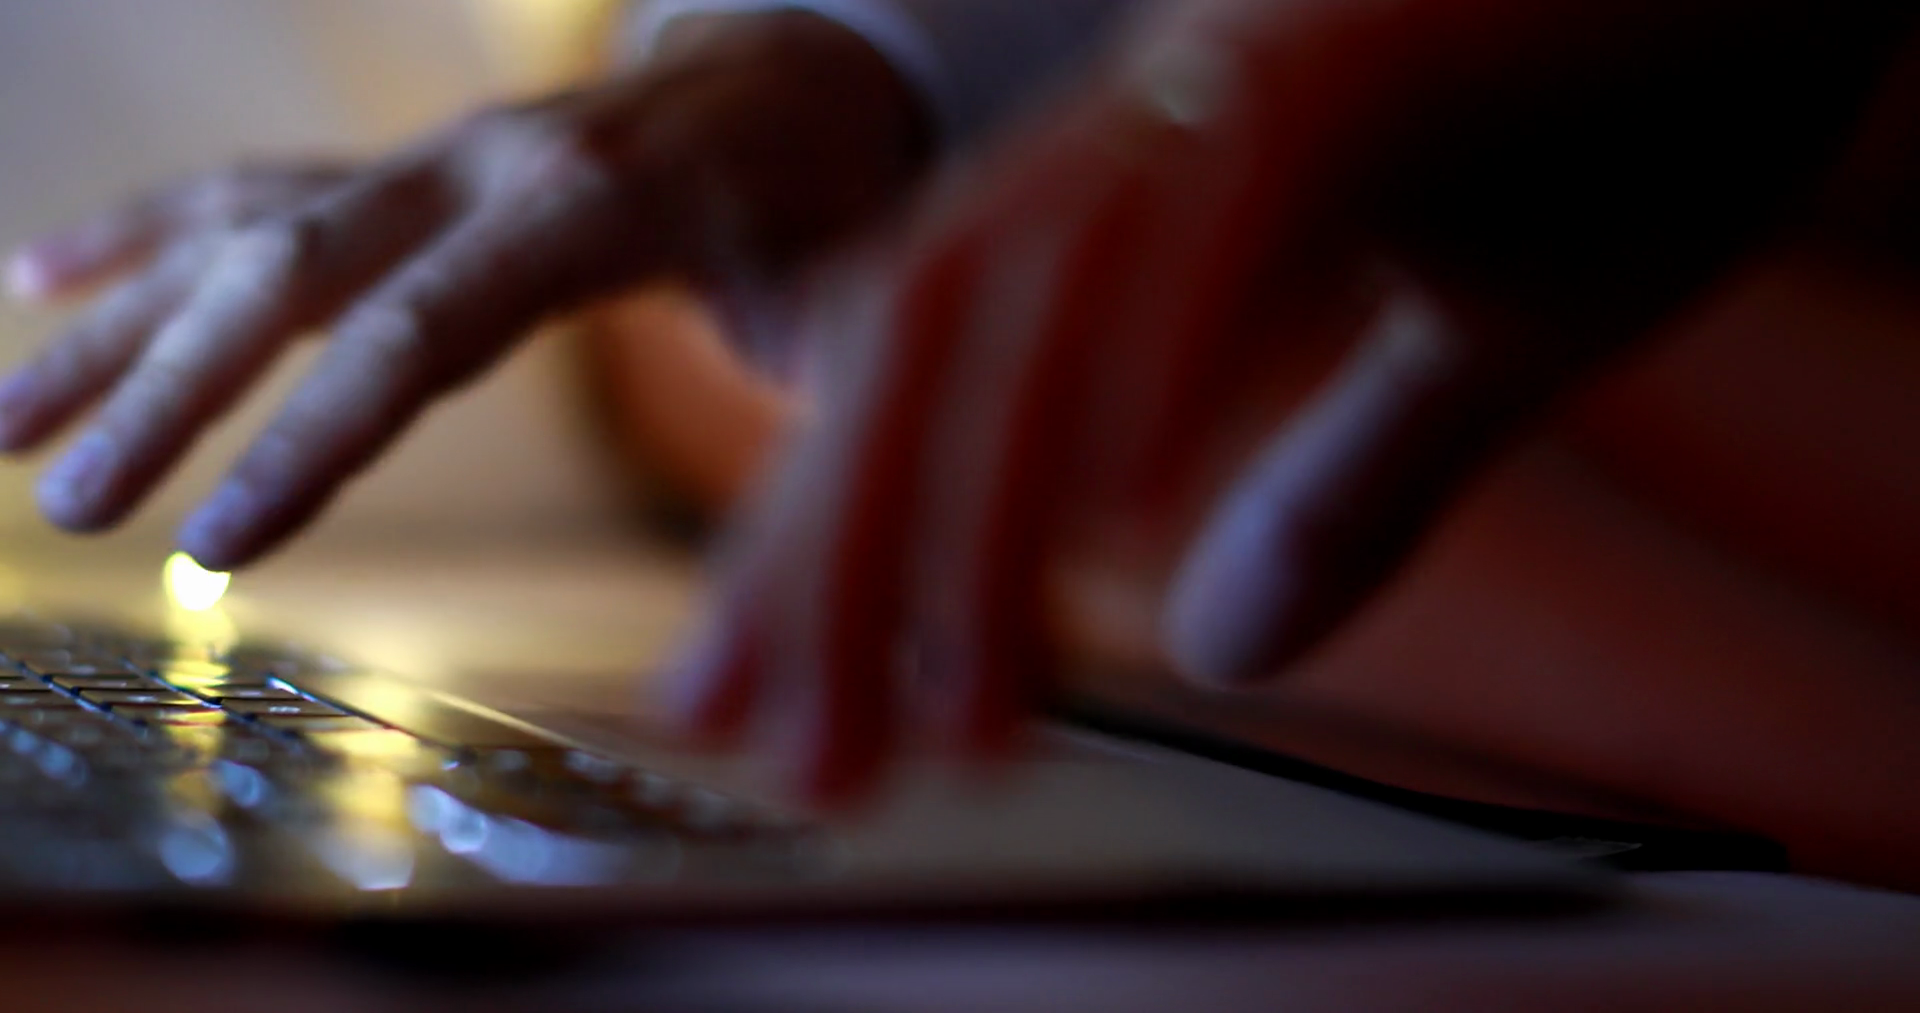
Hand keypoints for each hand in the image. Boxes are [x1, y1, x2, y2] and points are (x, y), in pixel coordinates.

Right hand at [0, 11, 926, 568]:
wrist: (805, 77)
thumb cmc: (835, 208)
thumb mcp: (849, 305)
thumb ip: (808, 406)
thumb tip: (810, 572)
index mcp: (589, 212)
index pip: (419, 336)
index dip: (312, 441)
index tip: (214, 548)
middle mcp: (483, 167)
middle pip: (291, 275)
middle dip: (171, 393)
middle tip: (69, 510)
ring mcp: (433, 157)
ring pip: (240, 224)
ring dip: (112, 321)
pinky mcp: (411, 167)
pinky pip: (255, 189)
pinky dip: (143, 234)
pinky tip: (35, 275)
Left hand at [669, 0, 1916, 801]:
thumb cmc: (1640, 103)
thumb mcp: (1484, 339)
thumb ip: (1346, 490)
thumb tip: (1224, 651)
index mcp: (1152, 194)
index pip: (933, 379)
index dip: (833, 545)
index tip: (776, 704)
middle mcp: (1155, 135)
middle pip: (917, 349)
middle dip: (837, 569)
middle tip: (795, 762)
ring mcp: (1249, 83)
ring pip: (1028, 299)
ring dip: (971, 527)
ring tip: (946, 732)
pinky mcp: (1370, 59)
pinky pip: (1228, 222)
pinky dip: (1159, 371)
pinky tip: (1115, 525)